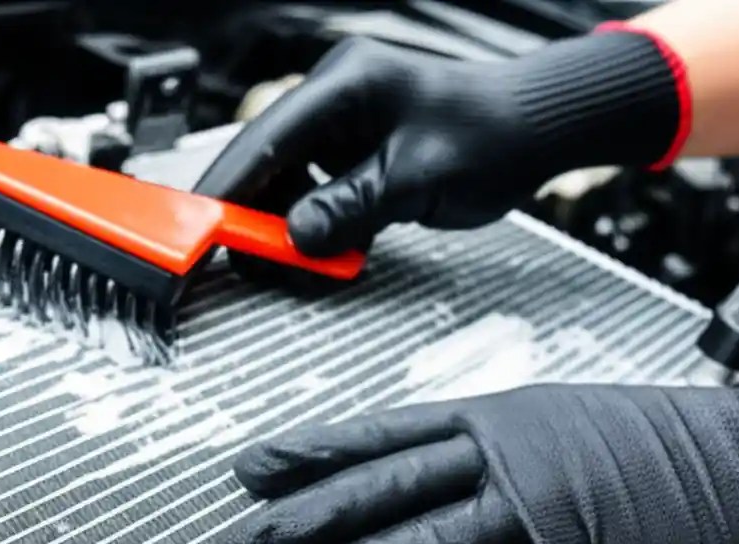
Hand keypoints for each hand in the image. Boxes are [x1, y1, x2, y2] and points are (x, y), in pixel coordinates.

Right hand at [194, 31, 682, 255]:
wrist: (539, 130)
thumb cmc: (492, 136)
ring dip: (287, 224)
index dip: (227, 186)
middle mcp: (336, 97)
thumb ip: (351, 206)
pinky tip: (323, 252)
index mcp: (345, 84)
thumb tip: (295, 237)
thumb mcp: (418, 177)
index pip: (265, 138)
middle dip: (255, 213)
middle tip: (243, 262)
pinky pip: (319, 189)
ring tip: (289, 265)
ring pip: (290, 180)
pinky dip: (317, 223)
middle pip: (269, 160)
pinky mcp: (358, 151)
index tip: (199, 228)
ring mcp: (346, 123)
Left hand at [218, 367, 738, 543]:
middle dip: (304, 523)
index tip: (253, 470)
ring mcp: (538, 516)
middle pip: (381, 493)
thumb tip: (432, 473)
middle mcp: (505, 460)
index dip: (311, 455)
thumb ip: (492, 446)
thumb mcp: (562, 421)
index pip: (382, 435)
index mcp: (498, 417)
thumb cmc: (662, 444)